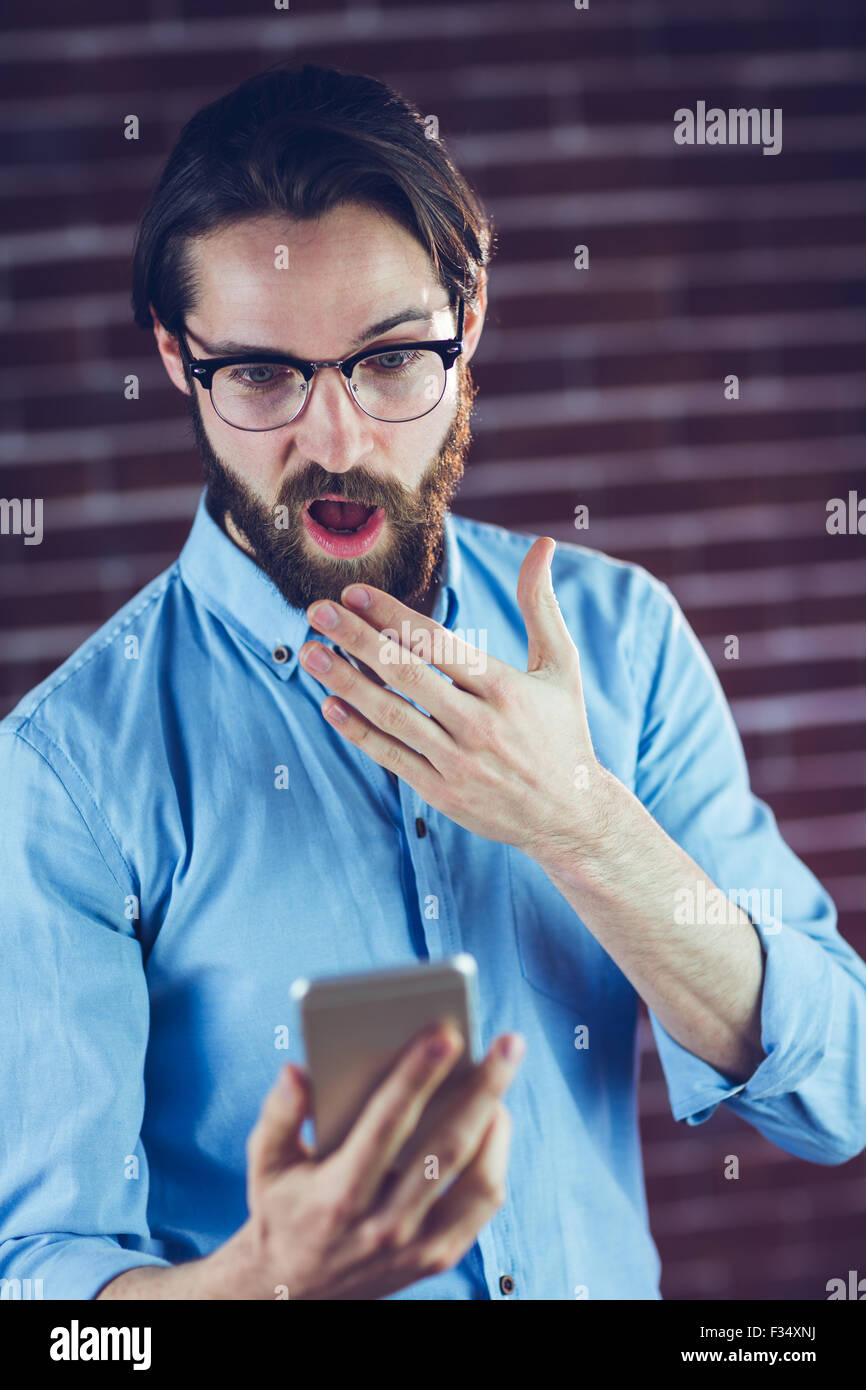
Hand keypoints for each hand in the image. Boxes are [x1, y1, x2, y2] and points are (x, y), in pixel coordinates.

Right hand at [228, 1024, 523, 1299]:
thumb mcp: (266, 1164)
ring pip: (479, 1181)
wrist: (294, 1292)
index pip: (385, 1125)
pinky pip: (483, 1204)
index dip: (416, 1077)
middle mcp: (384, 1226)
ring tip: (501, 1075)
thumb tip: (298, 1071)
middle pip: (447, 1149)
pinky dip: (495, 1158)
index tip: (444, 1035)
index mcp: (339, 1196)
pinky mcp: (438, 1257)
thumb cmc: (283, 1211)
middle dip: (483, 1090)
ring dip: (498, 1124)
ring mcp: (417, 1248)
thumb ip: (279, 1114)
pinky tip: (493, 1119)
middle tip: (509, 1044)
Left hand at [299, 537, 611, 866]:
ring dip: (344, 681)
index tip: (354, 593)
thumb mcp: (561, 665)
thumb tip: (544, 545)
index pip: (437, 642)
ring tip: (309, 652)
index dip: (392, 614)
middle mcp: (478, 723)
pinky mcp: (441, 792)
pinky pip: (391, 756)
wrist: (570, 814)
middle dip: (356, 638)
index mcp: (504, 686)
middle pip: (405, 672)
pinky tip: (329, 705)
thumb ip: (541, 605)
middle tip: (316, 611)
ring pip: (390, 715)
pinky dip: (358, 731)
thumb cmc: (562, 731)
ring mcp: (457, 760)